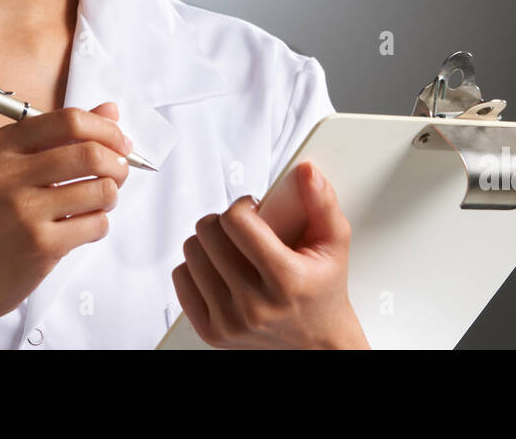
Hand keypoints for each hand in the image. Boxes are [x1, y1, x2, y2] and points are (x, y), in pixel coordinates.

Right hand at [0, 103, 130, 347]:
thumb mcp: (18, 167)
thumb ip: (64, 135)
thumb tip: (112, 110)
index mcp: (0, 146)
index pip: (68, 120)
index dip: (105, 129)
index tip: (121, 142)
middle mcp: (6, 174)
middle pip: (90, 153)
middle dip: (118, 162)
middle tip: (121, 172)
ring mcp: (23, 211)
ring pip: (101, 189)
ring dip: (112, 195)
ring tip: (100, 201)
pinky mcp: (41, 244)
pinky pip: (97, 223)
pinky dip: (101, 223)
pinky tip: (83, 227)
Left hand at [171, 160, 369, 348]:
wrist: (317, 343)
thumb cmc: (323, 289)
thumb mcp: (335, 243)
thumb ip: (322, 202)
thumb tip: (307, 172)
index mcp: (285, 280)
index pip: (236, 222)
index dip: (243, 206)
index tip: (254, 210)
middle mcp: (254, 305)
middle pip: (208, 233)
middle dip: (223, 221)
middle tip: (242, 228)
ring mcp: (229, 321)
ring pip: (191, 253)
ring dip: (208, 242)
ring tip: (232, 248)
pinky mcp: (211, 331)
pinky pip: (181, 279)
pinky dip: (196, 267)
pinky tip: (219, 268)